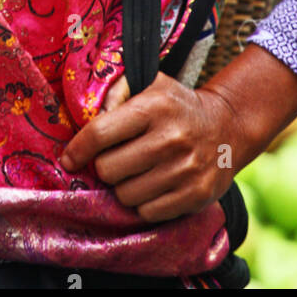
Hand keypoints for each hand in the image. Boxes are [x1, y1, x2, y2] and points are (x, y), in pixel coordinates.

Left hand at [59, 72, 239, 222]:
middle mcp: (171, 138)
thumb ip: (115, 93)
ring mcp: (185, 170)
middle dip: (104, 166)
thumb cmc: (176, 105)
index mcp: (154, 107)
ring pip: (125, 195)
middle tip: (115, 160)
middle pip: (108, 169)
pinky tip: (152, 186)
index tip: (69, 159)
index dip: (78, 149)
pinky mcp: (196, 195)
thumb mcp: (149, 84)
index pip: (100, 133)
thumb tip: (88, 117)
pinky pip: (148, 212)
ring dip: (123, 186)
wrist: (227, 127)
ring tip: (136, 172)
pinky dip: (143, 203)